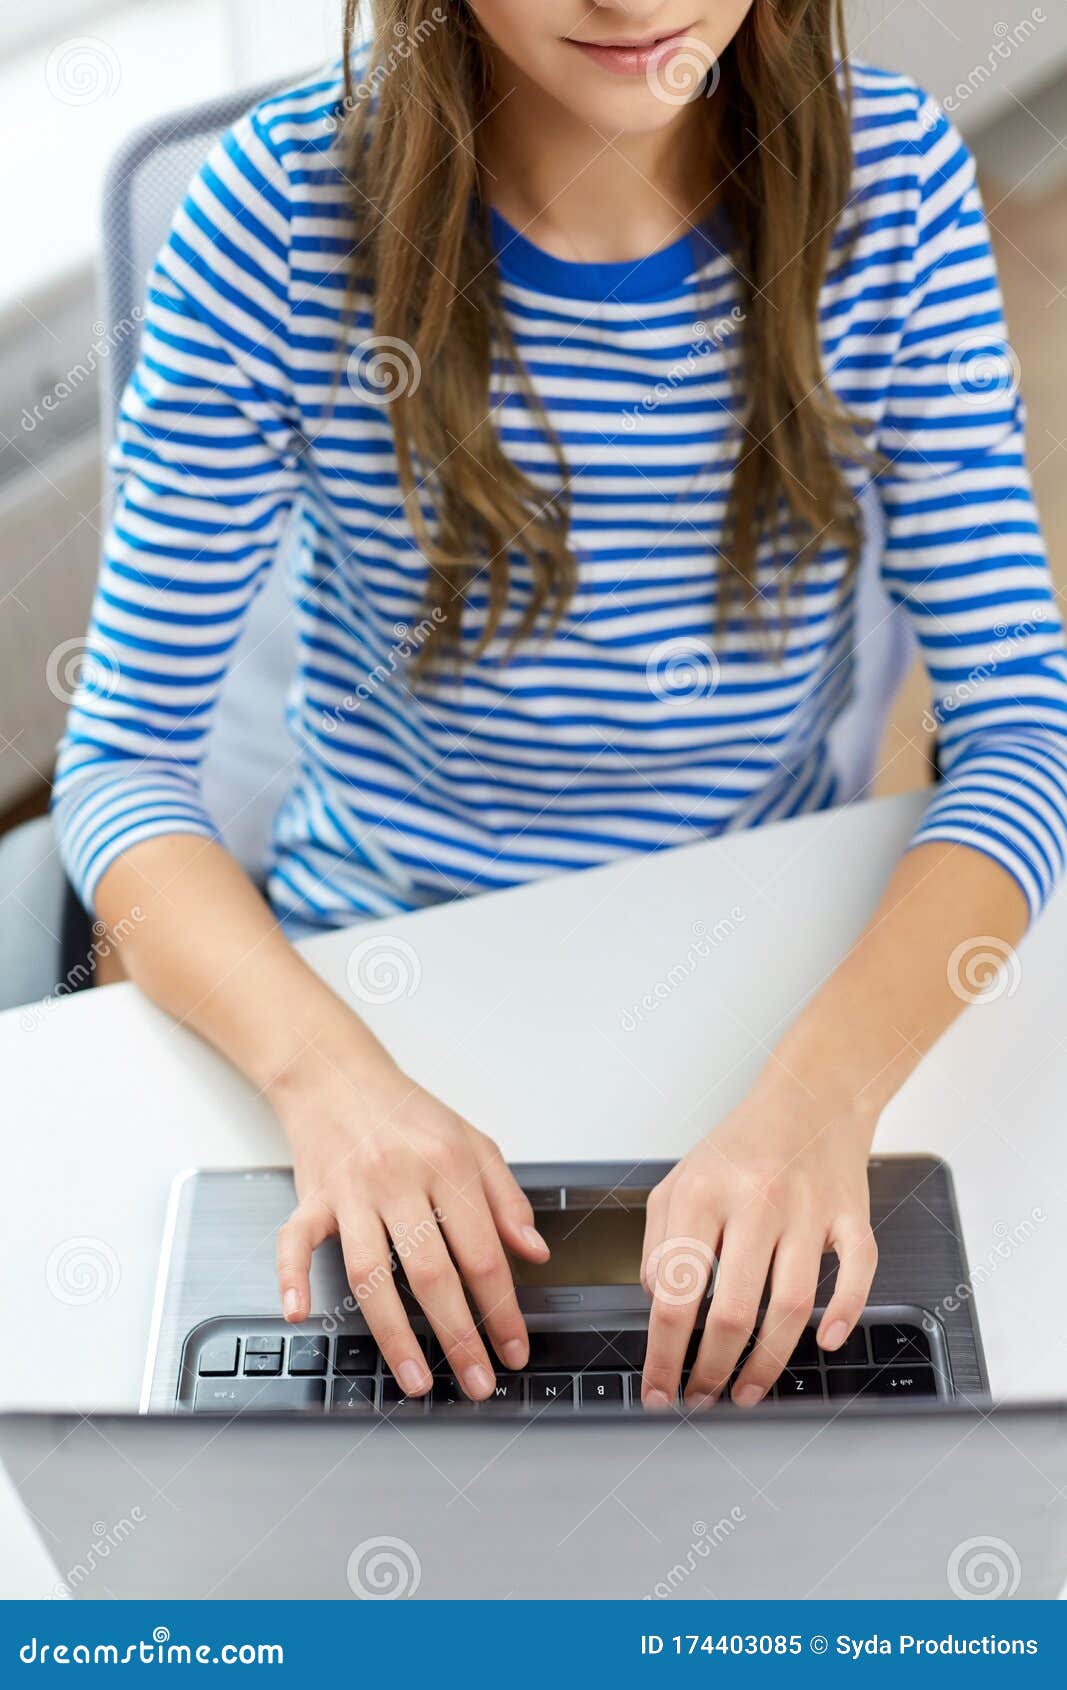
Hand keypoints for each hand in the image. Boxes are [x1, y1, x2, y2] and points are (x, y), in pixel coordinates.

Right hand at [271, 1050, 549, 1399]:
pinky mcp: (311, 1198)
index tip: (514, 1348)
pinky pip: (294, 1241)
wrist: (338, 1076)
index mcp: (447, 1165)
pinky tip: (299, 1314)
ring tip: (417, 1378)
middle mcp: (398, 1180)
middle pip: (432, 1272)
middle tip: (478, 1381)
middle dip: (459, 1336)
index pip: (483, 1252)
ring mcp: (351, 1191)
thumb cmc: (408, 1114)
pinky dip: (290, 1277)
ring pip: (370, 1273)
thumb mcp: (474, 1142)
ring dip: (394, 1334)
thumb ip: (507, 1199)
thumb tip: (534, 1253)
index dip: (503, 1308)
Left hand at [640, 1079, 877, 1408]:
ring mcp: (808, 1208)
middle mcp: (755, 1200)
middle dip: (712, 1370)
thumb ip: (659, 1246)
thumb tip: (662, 1308)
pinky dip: (845, 1312)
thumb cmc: (740, 1148)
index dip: (663, 1355)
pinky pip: (857, 1272)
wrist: (808, 1095)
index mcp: (703, 1194)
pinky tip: (826, 1342)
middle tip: (701, 1400)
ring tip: (747, 1391)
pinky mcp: (852, 1214)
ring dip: (767, 1362)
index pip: (675, 1293)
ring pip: (792, 1305)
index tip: (658, 1390)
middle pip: (734, 1311)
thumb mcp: (678, 1183)